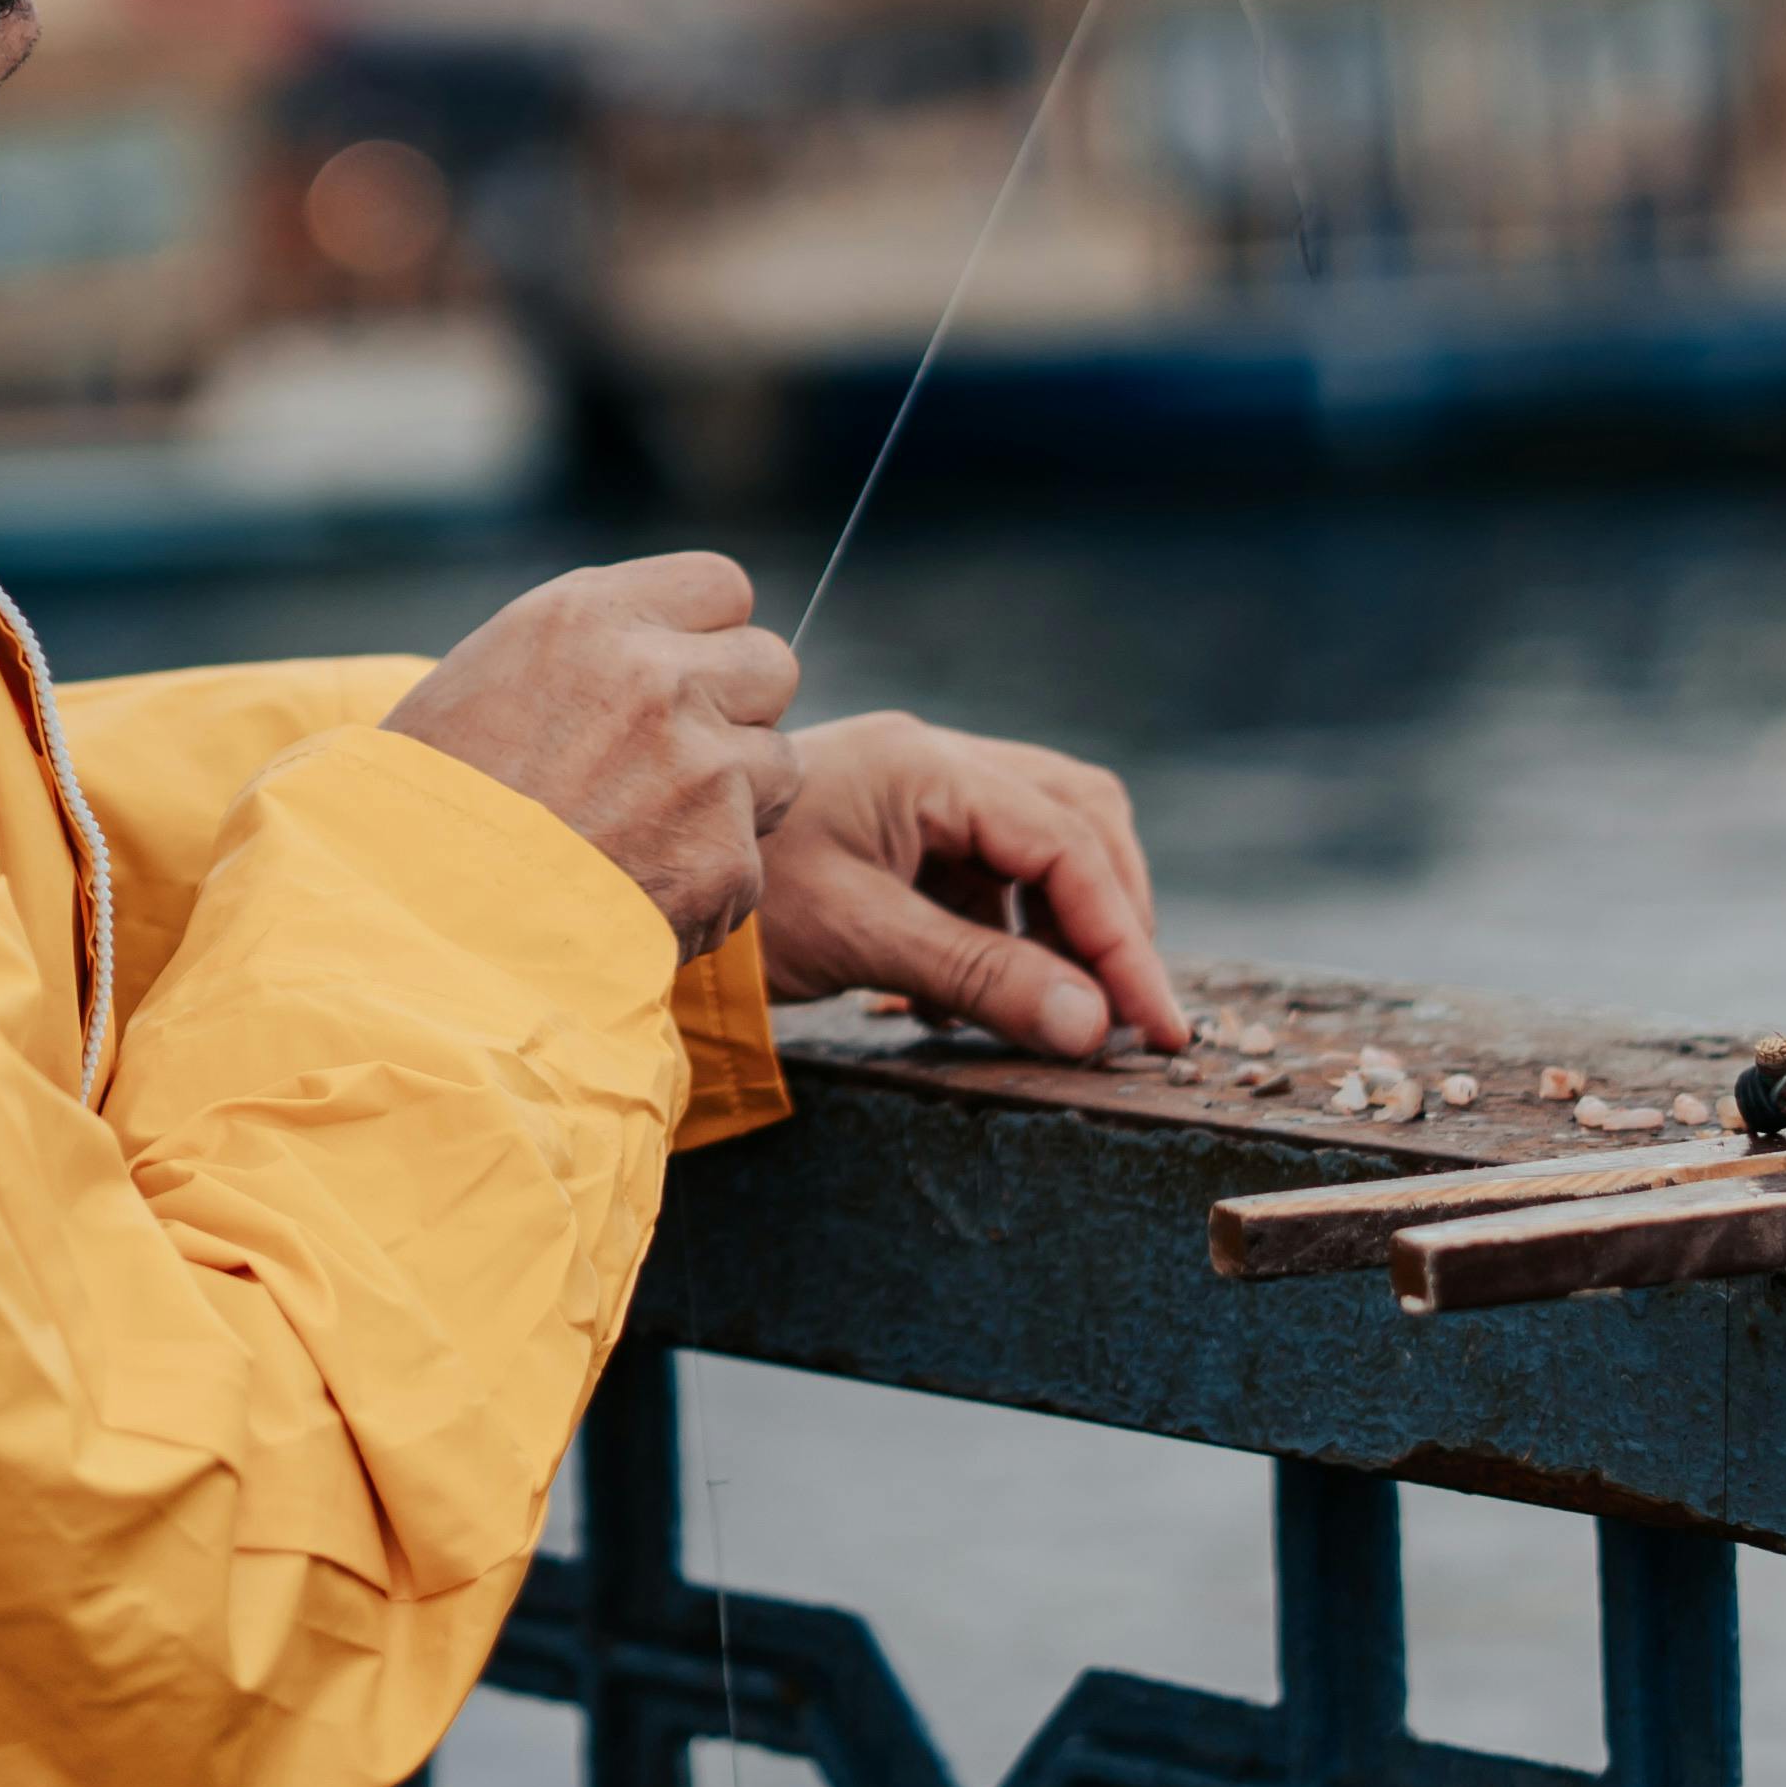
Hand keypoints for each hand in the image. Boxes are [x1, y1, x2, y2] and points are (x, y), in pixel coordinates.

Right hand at [389, 554, 803, 946]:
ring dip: (736, 804)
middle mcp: (657, 677)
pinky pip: (751, 868)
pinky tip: (636, 904)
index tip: (680, 679)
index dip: (707, 639)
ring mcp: (700, 768)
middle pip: (772, 665)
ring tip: (652, 841)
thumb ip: (591, 655)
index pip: (724, 587)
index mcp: (590, 617)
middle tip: (680, 766)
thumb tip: (661, 656)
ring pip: (781, 766)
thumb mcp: (488, 678)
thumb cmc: (422, 806)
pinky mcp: (721, 859)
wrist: (407, 922)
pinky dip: (707, 894)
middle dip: (739, 714)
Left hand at [751, 708, 1183, 1065]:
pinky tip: (983, 996)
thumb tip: (1092, 1024)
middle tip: (1128, 1015)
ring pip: (1043, 841)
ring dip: (1067, 925)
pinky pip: (992, 873)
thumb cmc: (741, 907)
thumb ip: (979, 977)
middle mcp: (933, 762)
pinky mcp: (903, 832)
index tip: (1156, 1022)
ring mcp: (919, 793)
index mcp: (924, 766)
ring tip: (1061, 1011)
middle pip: (1076, 817)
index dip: (1124, 934)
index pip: (1066, 839)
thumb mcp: (862, 941)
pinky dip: (1011, 933)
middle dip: (1113, 914)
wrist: (629, 892)